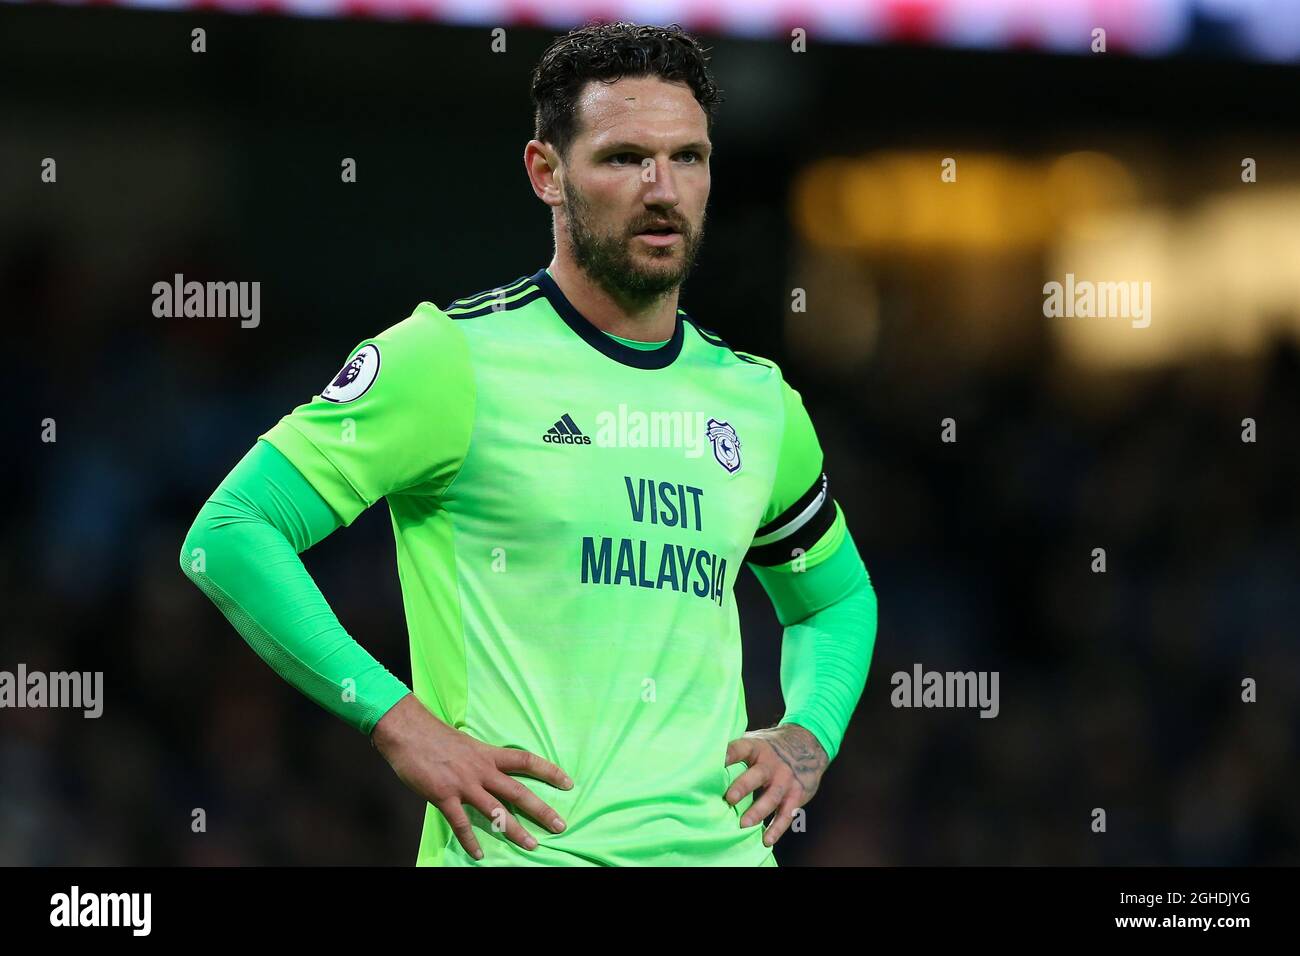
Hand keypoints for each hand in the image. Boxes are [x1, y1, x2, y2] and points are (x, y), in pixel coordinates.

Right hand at [371, 694, 573, 859]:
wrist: (408, 731)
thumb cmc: (434, 736)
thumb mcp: (466, 744)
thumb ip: (480, 760)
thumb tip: (490, 772)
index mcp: (488, 754)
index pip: (526, 761)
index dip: (549, 771)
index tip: (568, 783)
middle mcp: (481, 770)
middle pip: (519, 792)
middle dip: (541, 810)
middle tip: (560, 825)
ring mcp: (464, 784)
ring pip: (496, 811)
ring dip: (515, 830)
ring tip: (531, 845)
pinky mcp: (444, 796)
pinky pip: (461, 823)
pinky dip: (470, 840)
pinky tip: (479, 854)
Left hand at [723, 723, 827, 846]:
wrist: (807, 745)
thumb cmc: (770, 747)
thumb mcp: (754, 741)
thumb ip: (735, 749)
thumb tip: (702, 758)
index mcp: (757, 747)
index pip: (741, 748)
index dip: (729, 754)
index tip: (717, 762)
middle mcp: (772, 763)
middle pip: (758, 774)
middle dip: (743, 786)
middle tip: (729, 799)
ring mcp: (785, 779)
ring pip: (772, 797)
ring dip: (758, 811)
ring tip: (743, 825)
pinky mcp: (797, 795)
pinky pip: (787, 814)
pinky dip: (777, 828)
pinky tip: (766, 839)